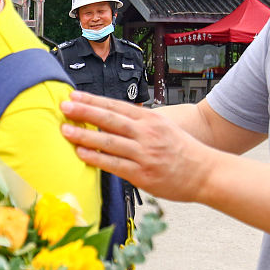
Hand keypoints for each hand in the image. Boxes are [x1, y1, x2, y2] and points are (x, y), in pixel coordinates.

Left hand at [60, 91, 211, 202]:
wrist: (206, 172)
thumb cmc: (183, 150)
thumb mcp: (164, 127)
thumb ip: (140, 123)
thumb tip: (112, 120)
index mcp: (150, 119)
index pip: (116, 106)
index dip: (93, 100)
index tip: (74, 95)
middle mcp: (146, 134)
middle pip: (109, 119)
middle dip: (84, 112)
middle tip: (64, 106)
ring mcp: (144, 154)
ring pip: (108, 142)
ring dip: (84, 135)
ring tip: (65, 130)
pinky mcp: (142, 174)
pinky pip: (114, 165)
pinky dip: (96, 158)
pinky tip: (81, 154)